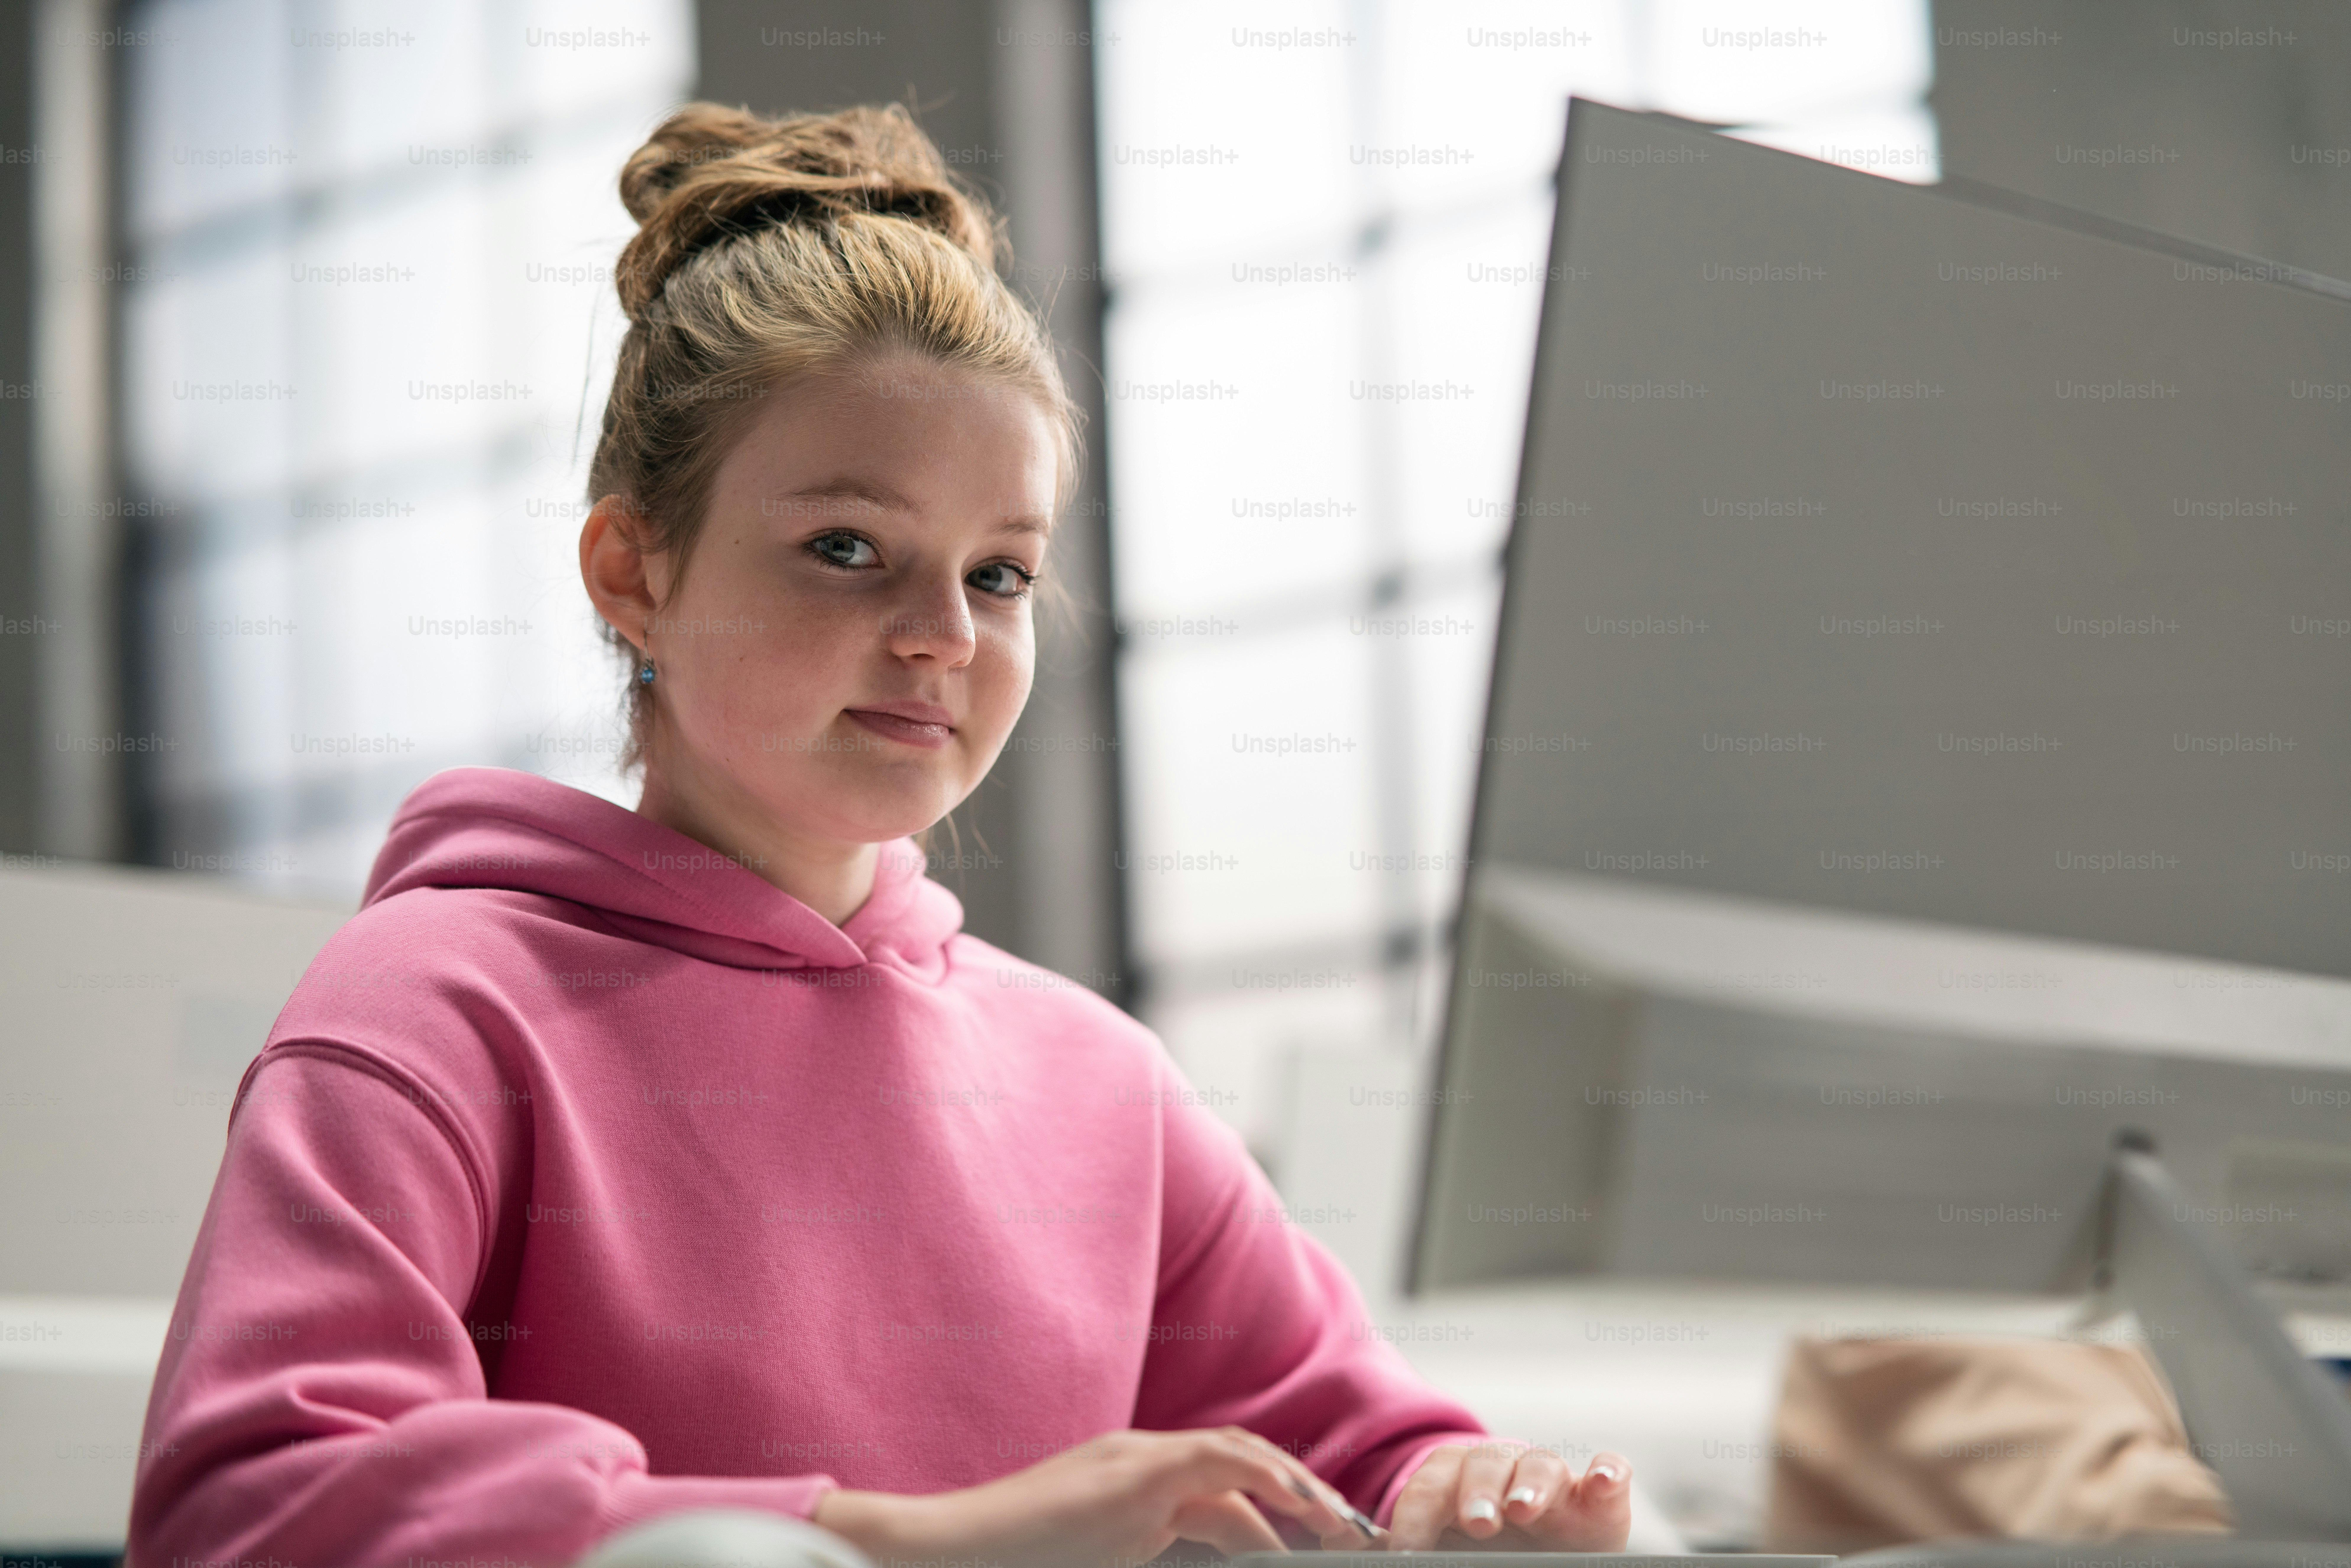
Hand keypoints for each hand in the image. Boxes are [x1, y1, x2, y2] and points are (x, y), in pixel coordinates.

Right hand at [810, 1426, 1380, 1566]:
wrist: (944, 1549)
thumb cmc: (1014, 1561)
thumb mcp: (1104, 1553)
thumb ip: (1151, 1546)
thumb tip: (1224, 1552)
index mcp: (1133, 1480)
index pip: (1227, 1484)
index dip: (1282, 1508)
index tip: (1324, 1541)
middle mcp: (1138, 1461)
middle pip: (1243, 1467)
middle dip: (1305, 1499)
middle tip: (1354, 1537)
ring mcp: (1132, 1464)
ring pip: (1239, 1459)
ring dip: (1299, 1493)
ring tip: (1343, 1529)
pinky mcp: (1127, 1476)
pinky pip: (1215, 1463)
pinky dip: (1265, 1478)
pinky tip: (1301, 1506)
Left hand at [1386, 1441, 1631, 1551]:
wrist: (1541, 1550)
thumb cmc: (1484, 1548)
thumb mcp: (1442, 1542)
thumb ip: (1409, 1535)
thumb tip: (1355, 1536)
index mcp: (1458, 1481)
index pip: (1431, 1484)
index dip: (1417, 1514)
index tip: (1409, 1550)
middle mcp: (1507, 1473)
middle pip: (1485, 1463)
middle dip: (1477, 1490)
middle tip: (1476, 1521)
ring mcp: (1556, 1485)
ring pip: (1541, 1464)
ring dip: (1531, 1483)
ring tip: (1523, 1507)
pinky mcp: (1601, 1501)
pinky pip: (1611, 1470)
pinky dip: (1610, 1471)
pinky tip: (1604, 1480)